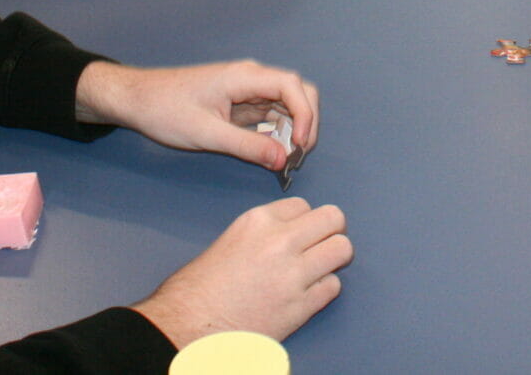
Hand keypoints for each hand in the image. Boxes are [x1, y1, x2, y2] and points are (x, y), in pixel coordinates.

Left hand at [75, 58, 319, 169]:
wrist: (138, 100)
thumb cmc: (166, 111)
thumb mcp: (207, 134)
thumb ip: (248, 147)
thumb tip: (284, 160)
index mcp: (245, 77)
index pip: (292, 86)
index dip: (305, 115)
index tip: (299, 145)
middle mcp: (252, 78)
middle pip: (297, 92)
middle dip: (306, 122)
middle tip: (297, 156)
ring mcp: (247, 90)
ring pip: (287, 105)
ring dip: (292, 130)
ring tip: (286, 160)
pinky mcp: (240, 103)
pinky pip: (270, 115)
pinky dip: (278, 133)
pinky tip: (272, 153)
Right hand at [133, 198, 351, 346]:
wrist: (189, 325)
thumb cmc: (200, 288)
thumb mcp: (233, 238)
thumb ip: (266, 230)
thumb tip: (293, 232)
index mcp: (259, 221)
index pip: (304, 205)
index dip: (304, 220)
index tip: (300, 232)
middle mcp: (280, 242)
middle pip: (333, 219)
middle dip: (331, 230)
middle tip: (322, 244)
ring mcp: (294, 275)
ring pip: (342, 249)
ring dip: (334, 258)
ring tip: (319, 268)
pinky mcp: (300, 306)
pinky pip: (333, 286)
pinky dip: (324, 289)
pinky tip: (308, 292)